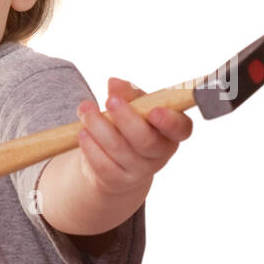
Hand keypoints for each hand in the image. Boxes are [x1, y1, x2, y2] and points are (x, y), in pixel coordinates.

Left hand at [75, 77, 193, 196]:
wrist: (112, 162)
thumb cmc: (127, 127)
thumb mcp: (131, 107)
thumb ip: (127, 94)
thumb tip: (115, 82)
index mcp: (171, 132)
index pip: (181, 129)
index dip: (170, 122)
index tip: (154, 111)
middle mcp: (159, 154)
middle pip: (145, 140)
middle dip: (126, 118)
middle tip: (109, 100)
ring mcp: (139, 171)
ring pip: (119, 150)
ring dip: (99, 127)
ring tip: (86, 110)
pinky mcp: (117, 181)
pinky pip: (103, 165)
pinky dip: (90, 147)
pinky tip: (82, 132)